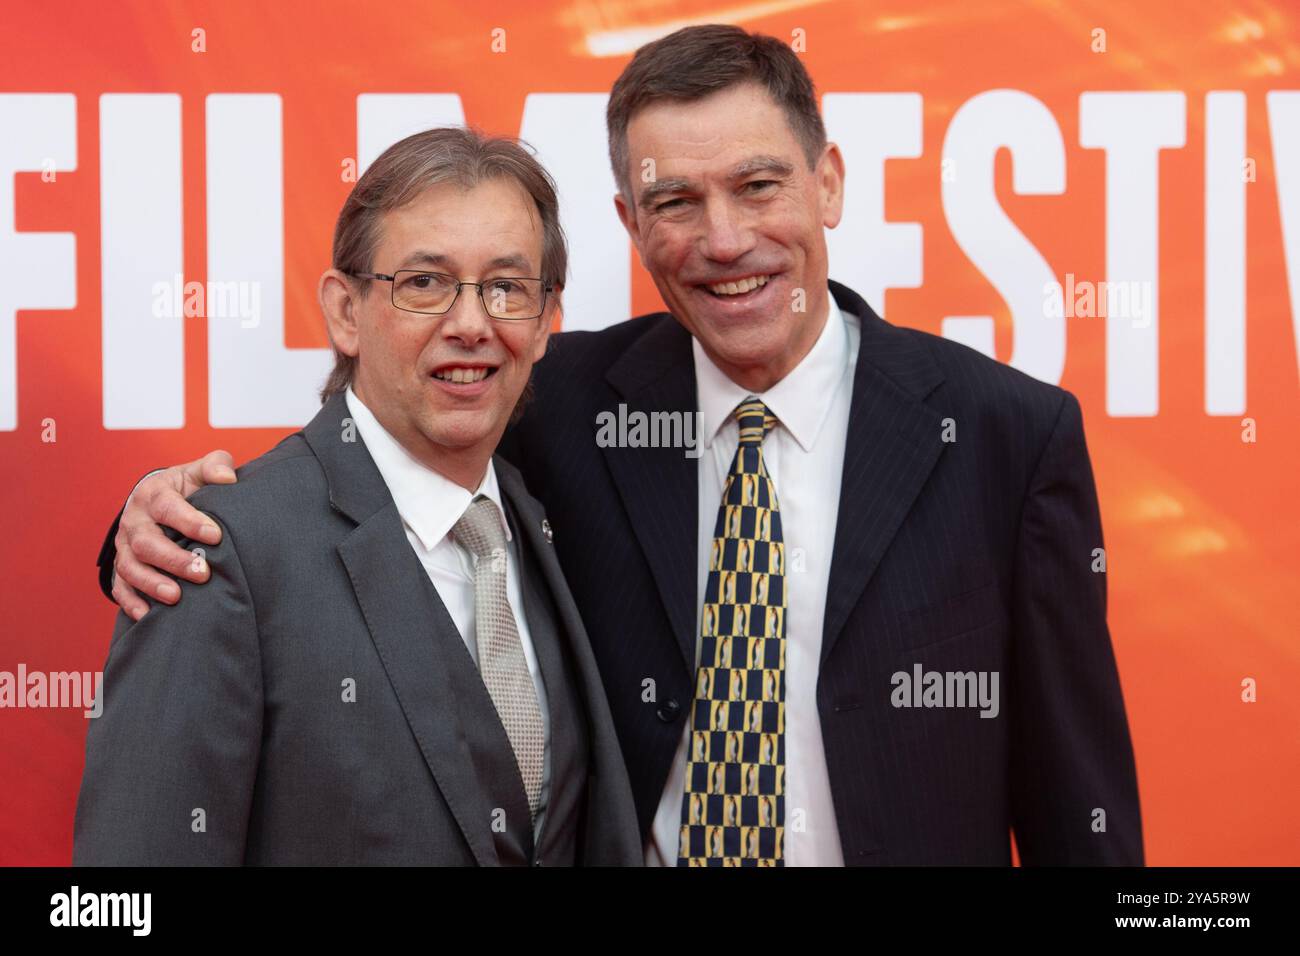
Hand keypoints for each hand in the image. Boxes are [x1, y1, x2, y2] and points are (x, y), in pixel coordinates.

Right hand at [111, 450, 237, 619]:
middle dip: (173, 559)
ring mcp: (124, 545)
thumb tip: (228, 478)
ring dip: (151, 583)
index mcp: (153, 494)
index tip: (215, 535)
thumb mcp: (199, 471)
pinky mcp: (121, 566)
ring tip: (176, 597)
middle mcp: (134, 520)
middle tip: (202, 572)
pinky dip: (130, 602)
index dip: (190, 522)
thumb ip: (216, 466)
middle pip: (146, 542)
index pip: (168, 507)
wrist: (158, 499)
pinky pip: (120, 586)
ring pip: (129, 566)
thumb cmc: (186, 488)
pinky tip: (147, 616)